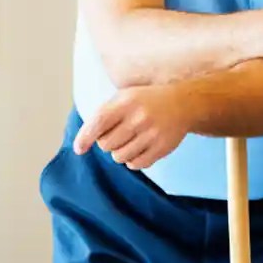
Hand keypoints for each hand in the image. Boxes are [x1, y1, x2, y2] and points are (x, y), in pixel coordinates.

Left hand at [72, 85, 191, 169]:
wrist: (183, 103)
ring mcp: (151, 134)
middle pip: (106, 144)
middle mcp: (139, 118)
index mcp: (126, 102)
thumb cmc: (146, 102)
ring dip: (120, 152)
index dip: (85, 138)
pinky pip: (136, 165)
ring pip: (119, 157)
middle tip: (118, 134)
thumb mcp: (124, 97)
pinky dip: (133, 161)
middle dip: (107, 143)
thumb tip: (82, 144)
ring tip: (130, 141)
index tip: (79, 149)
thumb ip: (103, 115)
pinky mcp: (162, 148)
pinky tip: (140, 148)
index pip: (98, 122)